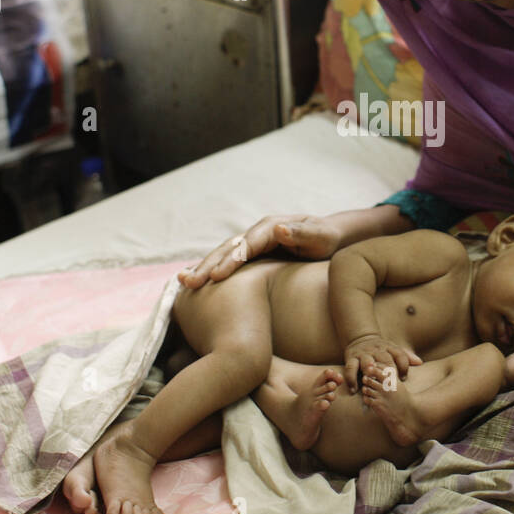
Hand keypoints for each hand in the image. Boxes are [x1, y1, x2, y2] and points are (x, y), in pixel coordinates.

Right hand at [178, 214, 341, 288]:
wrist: (330, 237)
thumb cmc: (327, 239)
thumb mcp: (320, 236)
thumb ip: (301, 234)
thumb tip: (277, 229)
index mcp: (271, 228)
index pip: (247, 245)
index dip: (231, 260)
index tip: (217, 276)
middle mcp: (257, 234)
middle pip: (228, 249)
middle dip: (208, 265)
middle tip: (187, 282)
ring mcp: (252, 244)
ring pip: (223, 256)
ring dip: (204, 269)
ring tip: (183, 284)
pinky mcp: (251, 256)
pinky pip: (228, 263)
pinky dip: (212, 272)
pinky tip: (197, 285)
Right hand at [343, 335, 421, 393]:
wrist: (360, 338)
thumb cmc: (381, 349)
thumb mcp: (393, 349)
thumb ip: (406, 356)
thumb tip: (420, 362)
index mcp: (389, 347)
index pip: (399, 354)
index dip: (403, 366)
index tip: (404, 378)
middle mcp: (376, 350)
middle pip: (384, 359)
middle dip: (388, 371)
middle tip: (390, 384)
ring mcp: (363, 354)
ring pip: (366, 362)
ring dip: (369, 372)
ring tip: (369, 382)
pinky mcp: (351, 358)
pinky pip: (350, 368)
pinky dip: (351, 379)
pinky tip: (354, 390)